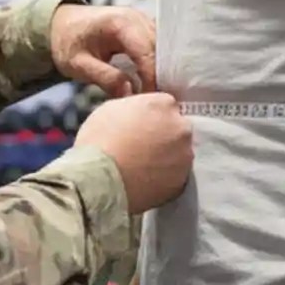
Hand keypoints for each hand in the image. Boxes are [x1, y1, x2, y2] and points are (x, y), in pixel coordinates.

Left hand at [50, 5, 155, 97]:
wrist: (59, 25)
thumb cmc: (67, 42)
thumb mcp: (79, 64)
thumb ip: (104, 77)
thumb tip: (130, 93)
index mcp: (120, 23)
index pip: (147, 53)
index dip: (152, 78)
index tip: (151, 100)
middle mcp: (136, 18)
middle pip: (160, 50)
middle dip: (160, 76)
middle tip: (157, 102)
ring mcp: (141, 21)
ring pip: (162, 49)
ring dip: (160, 71)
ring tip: (155, 95)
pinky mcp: (142, 28)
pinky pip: (156, 48)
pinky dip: (156, 65)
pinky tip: (152, 84)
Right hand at [75, 93, 191, 213]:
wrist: (100, 179)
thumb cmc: (99, 140)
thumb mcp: (111, 109)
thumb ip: (134, 107)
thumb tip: (137, 115)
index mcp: (164, 104)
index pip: (165, 105)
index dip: (151, 117)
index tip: (140, 127)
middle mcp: (181, 127)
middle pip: (177, 128)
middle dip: (163, 135)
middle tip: (142, 147)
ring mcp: (184, 155)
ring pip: (179, 153)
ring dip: (166, 157)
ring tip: (142, 167)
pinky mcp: (182, 181)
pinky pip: (175, 175)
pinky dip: (164, 177)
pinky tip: (145, 180)